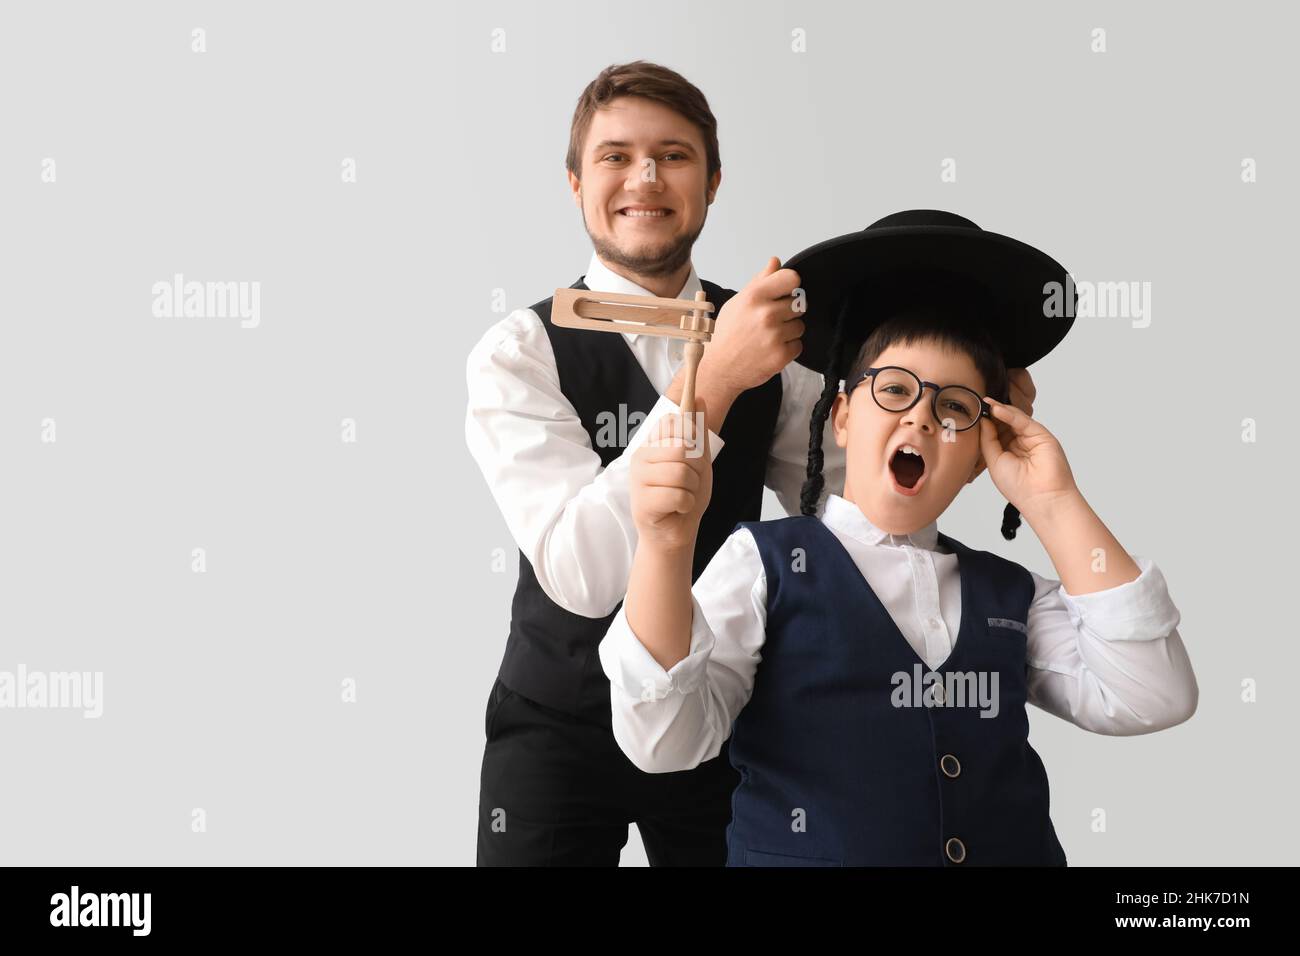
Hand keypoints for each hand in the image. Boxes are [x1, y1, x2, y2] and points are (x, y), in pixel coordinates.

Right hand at [630, 398, 712, 552]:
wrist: (676, 532)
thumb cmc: (684, 495)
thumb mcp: (697, 460)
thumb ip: (697, 431)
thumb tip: (699, 397)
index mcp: (652, 444)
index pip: (672, 422)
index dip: (690, 438)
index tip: (689, 456)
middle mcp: (640, 457)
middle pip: (681, 448)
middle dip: (695, 470)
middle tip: (687, 483)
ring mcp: (638, 479)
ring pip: (681, 473)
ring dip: (691, 489)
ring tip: (682, 497)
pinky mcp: (643, 502)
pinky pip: (679, 495)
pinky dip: (686, 505)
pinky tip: (676, 508)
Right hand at [700, 258, 803, 393]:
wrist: (719, 369)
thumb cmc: (727, 335)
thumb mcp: (738, 302)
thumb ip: (760, 281)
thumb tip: (776, 262)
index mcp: (754, 296)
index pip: (792, 278)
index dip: (790, 286)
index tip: (784, 293)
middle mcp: (766, 314)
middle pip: (799, 303)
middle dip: (788, 312)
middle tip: (770, 321)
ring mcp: (774, 336)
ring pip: (800, 325)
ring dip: (789, 331)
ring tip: (768, 337)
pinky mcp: (781, 355)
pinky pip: (798, 345)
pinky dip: (787, 348)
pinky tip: (770, 349)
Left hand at [977, 398, 1079, 517]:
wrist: (1041, 497)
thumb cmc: (1018, 487)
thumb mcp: (994, 461)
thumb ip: (988, 439)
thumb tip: (983, 421)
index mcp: (1007, 452)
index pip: (995, 432)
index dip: (985, 422)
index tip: (972, 412)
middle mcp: (1019, 444)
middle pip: (1004, 423)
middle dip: (991, 414)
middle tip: (977, 403)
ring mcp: (1031, 438)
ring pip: (1014, 419)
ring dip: (999, 410)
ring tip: (985, 403)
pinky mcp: (1041, 435)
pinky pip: (1023, 421)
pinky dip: (1010, 414)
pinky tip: (997, 409)